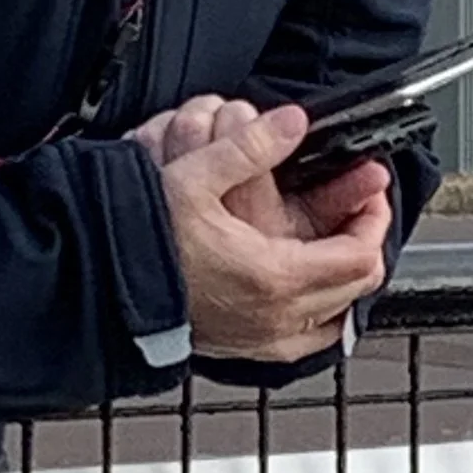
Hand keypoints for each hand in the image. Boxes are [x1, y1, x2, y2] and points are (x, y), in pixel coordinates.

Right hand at [131, 97, 392, 363]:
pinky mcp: (247, 350)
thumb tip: (293, 123)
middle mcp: (277, 317)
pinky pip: (307, 338)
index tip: (368, 191)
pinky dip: (320, 312)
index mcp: (274, 276)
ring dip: (344, 278)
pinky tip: (306, 285)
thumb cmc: (141, 241)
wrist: (100, 288)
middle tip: (356, 208)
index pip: (360, 255)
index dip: (373, 217)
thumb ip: (251, 147)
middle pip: (358, 285)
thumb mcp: (194, 178)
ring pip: (337, 315)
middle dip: (364, 240)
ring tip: (334, 242)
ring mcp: (263, 340)